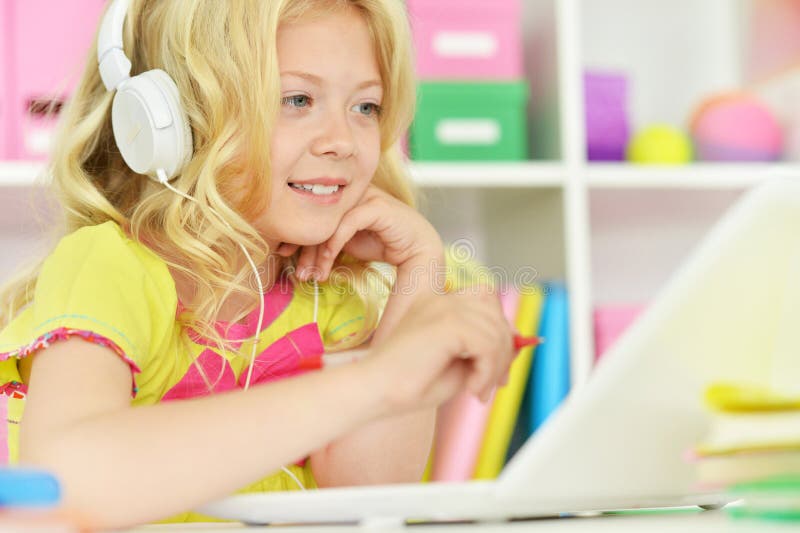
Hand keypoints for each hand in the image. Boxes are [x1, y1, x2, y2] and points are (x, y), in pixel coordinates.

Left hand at [295, 185, 443, 281]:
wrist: (418, 251)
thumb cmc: (384, 244)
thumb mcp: (348, 243)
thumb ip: (327, 239)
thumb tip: (296, 250)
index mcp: (344, 195)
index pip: (313, 211)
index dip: (297, 233)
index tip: (284, 254)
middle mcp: (352, 191)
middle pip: (318, 216)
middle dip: (304, 248)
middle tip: (299, 274)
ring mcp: (365, 195)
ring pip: (329, 221)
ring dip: (316, 252)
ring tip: (311, 275)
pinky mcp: (375, 205)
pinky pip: (346, 224)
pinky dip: (333, 244)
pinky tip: (326, 263)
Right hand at [360, 285, 516, 414]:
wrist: (375, 391)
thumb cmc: (408, 384)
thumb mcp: (456, 363)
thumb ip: (483, 349)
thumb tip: (518, 345)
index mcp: (437, 301)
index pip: (485, 296)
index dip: (500, 328)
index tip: (497, 368)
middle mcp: (441, 297)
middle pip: (495, 312)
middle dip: (504, 350)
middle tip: (493, 384)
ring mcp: (443, 306)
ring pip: (496, 331)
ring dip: (495, 367)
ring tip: (477, 390)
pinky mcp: (447, 322)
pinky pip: (487, 344)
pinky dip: (487, 372)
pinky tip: (470, 389)